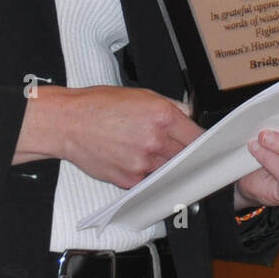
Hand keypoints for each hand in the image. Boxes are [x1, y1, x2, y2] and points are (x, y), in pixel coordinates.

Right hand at [15, 85, 202, 188]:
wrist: (68, 124)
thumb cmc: (99, 106)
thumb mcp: (141, 95)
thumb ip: (170, 106)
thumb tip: (188, 114)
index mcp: (162, 117)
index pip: (198, 137)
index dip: (206, 144)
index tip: (210, 147)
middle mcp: (155, 141)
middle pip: (188, 157)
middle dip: (190, 156)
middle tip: (190, 155)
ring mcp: (142, 163)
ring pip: (171, 172)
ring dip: (172, 168)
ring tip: (163, 159)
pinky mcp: (129, 180)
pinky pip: (151, 182)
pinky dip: (152, 176)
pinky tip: (145, 166)